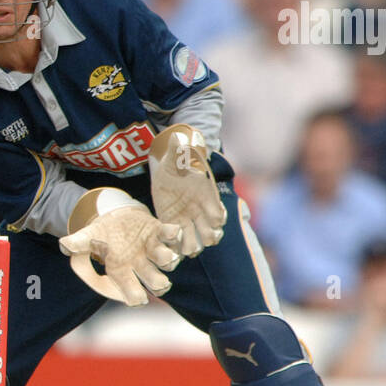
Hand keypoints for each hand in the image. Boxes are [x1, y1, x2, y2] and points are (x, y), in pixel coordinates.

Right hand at [59, 188, 182, 305]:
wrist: (113, 215)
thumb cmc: (99, 234)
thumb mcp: (85, 238)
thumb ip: (77, 244)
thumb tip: (65, 245)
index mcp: (122, 272)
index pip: (132, 294)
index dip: (136, 297)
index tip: (138, 297)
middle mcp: (141, 265)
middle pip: (156, 283)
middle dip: (159, 284)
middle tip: (161, 281)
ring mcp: (152, 249)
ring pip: (168, 262)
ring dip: (169, 260)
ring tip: (167, 255)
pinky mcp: (160, 232)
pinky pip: (171, 236)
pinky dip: (174, 235)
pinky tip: (172, 231)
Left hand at [147, 125, 226, 257]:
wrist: (166, 171)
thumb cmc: (176, 162)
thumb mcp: (176, 156)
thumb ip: (180, 150)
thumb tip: (179, 137)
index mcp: (207, 197)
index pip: (219, 215)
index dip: (216, 221)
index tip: (209, 221)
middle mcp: (201, 212)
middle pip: (212, 234)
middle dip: (206, 239)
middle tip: (195, 240)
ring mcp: (188, 220)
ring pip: (197, 242)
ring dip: (191, 247)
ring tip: (181, 248)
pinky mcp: (173, 225)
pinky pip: (178, 242)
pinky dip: (176, 246)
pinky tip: (168, 244)